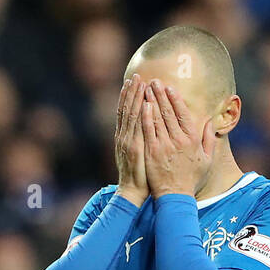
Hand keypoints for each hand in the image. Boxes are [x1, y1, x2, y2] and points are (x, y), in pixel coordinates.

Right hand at [114, 73, 147, 206]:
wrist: (132, 193)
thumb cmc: (138, 177)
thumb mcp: (136, 156)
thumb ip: (138, 141)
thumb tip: (145, 129)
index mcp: (124, 138)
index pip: (125, 113)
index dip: (128, 97)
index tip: (132, 82)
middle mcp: (123, 137)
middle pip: (126, 109)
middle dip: (131, 92)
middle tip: (136, 75)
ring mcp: (128, 142)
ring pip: (130, 114)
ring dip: (134, 97)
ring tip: (139, 82)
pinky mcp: (134, 148)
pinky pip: (137, 127)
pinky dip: (139, 113)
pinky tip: (143, 102)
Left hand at [141, 80, 212, 198]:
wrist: (175, 197)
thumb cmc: (191, 180)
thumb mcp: (207, 160)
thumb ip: (209, 140)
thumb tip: (211, 122)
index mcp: (192, 140)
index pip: (183, 114)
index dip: (175, 99)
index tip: (170, 88)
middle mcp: (179, 140)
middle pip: (169, 112)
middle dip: (161, 94)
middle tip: (155, 81)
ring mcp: (164, 145)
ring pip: (157, 118)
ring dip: (152, 101)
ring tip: (146, 88)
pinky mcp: (152, 152)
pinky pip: (148, 130)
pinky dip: (145, 116)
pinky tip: (142, 105)